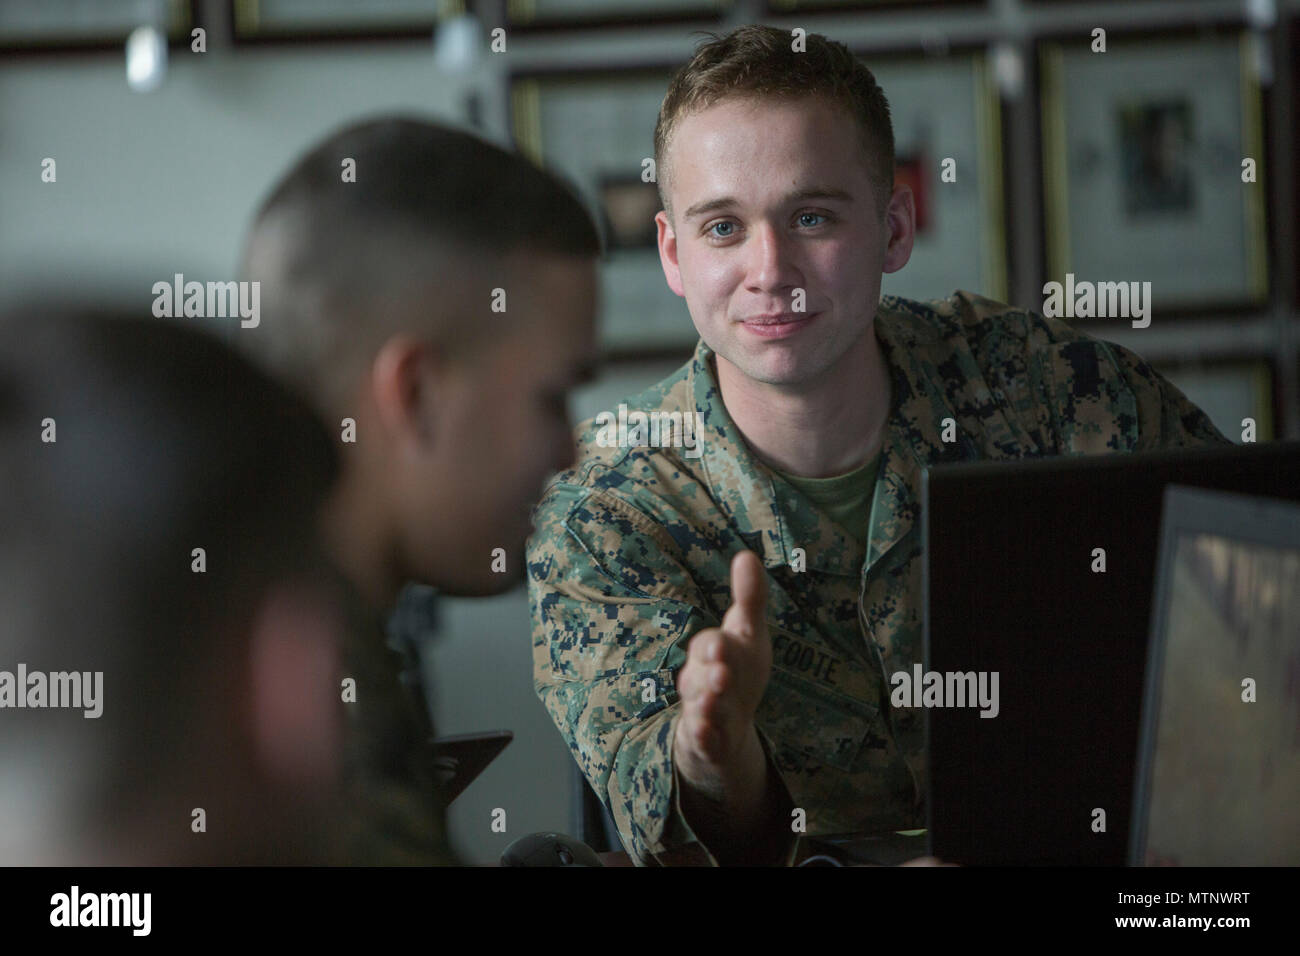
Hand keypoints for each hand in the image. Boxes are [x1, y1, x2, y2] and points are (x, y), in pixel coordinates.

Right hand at [673, 550, 771, 796]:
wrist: (727, 725)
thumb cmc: (739, 669)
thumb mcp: (749, 633)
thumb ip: (749, 597)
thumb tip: (747, 554)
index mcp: (711, 653)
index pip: (708, 645)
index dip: (713, 646)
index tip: (722, 644)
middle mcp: (702, 681)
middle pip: (700, 676)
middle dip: (709, 673)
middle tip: (721, 672)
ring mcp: (704, 712)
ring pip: (700, 707)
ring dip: (706, 704)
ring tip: (714, 701)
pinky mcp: (708, 740)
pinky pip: (703, 739)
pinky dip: (704, 736)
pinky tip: (708, 734)